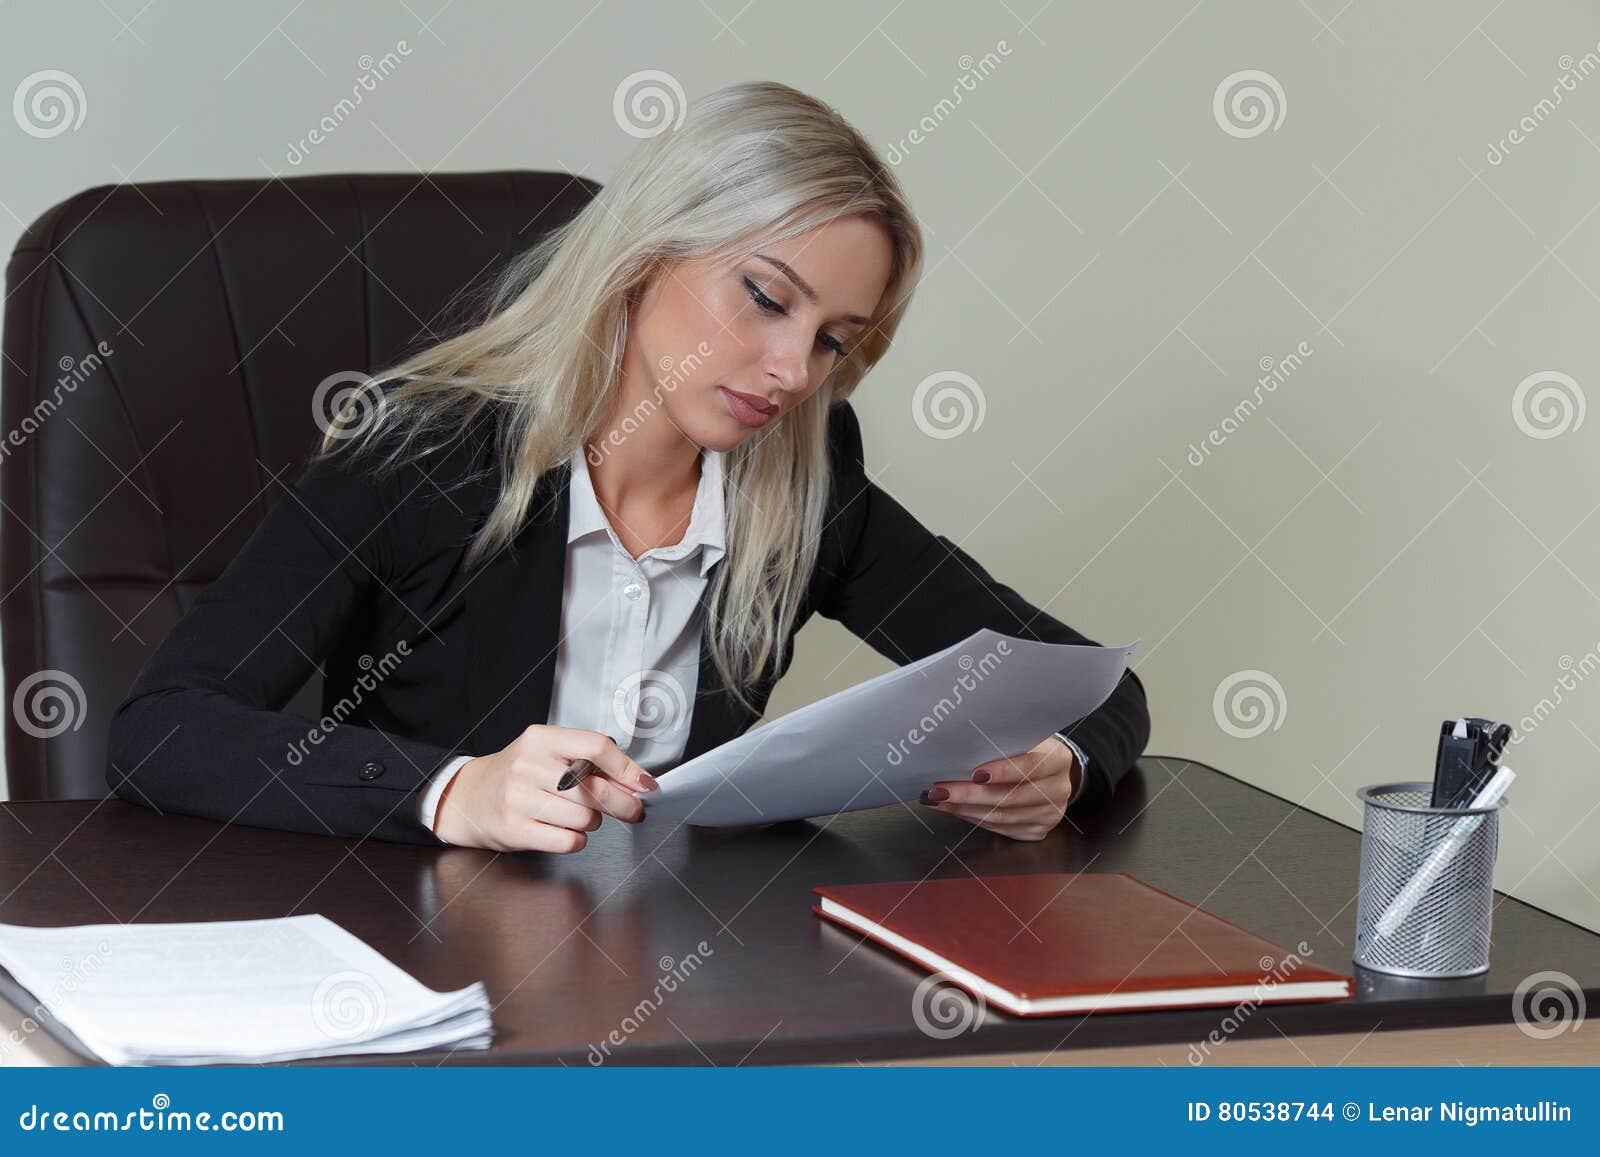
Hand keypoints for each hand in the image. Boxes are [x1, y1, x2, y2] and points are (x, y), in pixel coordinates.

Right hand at [434, 725, 658, 851]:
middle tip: (633, 810)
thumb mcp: (547, 754)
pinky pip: (568, 841)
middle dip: (622, 804)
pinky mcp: (514, 829)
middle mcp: (527, 765)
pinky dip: (576, 840)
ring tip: (578, 815)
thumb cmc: (516, 775)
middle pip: (594, 788)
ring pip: (584, 817)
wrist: (468, 797)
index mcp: (540, 739)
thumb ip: (588, 762)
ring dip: (592, 822)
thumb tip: (636, 781)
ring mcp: (518, 798)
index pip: (596, 747)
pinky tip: (565, 829)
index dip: (627, 768)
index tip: (644, 784)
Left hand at [918, 736, 1081, 840]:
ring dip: (964, 809)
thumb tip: (958, 748)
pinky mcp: (1038, 830)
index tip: (973, 773)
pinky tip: (955, 809)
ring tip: (938, 800)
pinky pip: (1001, 829)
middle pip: (1010, 797)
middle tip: (939, 790)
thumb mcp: (1022, 737)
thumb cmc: (1027, 748)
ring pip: (1002, 817)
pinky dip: (974, 818)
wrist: (1049, 769)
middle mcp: (1058, 789)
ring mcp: (1050, 814)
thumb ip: (1001, 741)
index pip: (1030, 766)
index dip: (1002, 771)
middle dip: (969, 794)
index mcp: (1058, 759)